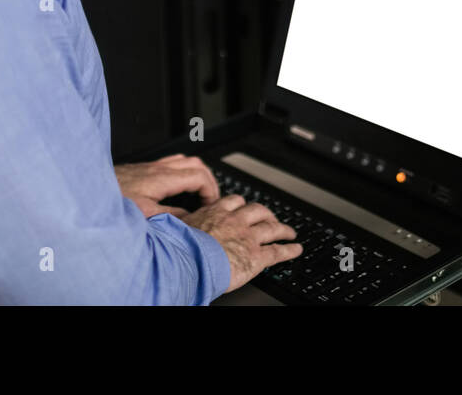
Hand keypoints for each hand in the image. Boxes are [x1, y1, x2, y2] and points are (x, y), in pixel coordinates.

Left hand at [114, 153, 219, 217]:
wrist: (86, 189)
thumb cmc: (111, 201)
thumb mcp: (145, 215)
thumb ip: (171, 215)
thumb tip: (191, 218)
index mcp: (162, 177)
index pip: (199, 175)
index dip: (211, 190)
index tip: (211, 204)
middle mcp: (157, 168)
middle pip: (195, 164)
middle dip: (208, 180)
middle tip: (210, 198)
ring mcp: (149, 167)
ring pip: (183, 161)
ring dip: (196, 174)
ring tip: (198, 191)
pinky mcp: (141, 169)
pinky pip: (170, 163)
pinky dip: (181, 172)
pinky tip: (175, 186)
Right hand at [181, 195, 301, 292]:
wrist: (189, 260)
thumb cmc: (180, 247)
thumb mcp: (176, 228)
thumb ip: (178, 223)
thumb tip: (165, 221)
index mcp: (215, 213)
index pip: (233, 201)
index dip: (241, 204)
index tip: (244, 207)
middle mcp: (235, 221)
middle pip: (257, 210)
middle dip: (266, 213)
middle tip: (270, 217)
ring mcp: (248, 237)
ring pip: (271, 228)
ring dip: (283, 229)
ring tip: (290, 231)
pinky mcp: (256, 256)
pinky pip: (278, 251)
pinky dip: (290, 249)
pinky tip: (297, 249)